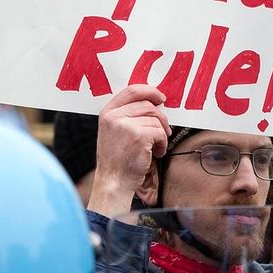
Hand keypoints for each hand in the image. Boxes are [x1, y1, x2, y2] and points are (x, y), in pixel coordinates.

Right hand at [88, 85, 171, 220]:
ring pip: (156, 119)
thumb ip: (126, 115)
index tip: (161, 98)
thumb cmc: (116, 159)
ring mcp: (126, 126)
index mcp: (108, 112)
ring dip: (161, 134)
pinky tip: (155, 153)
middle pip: (148, 105)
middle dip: (161, 118)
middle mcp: (114, 116)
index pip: (132, 90)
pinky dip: (162, 144)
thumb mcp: (113, 131)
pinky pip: (160, 133)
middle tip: (164, 132)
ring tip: (155, 147)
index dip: (150, 91)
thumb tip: (153, 103)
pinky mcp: (139, 137)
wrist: (113, 182)